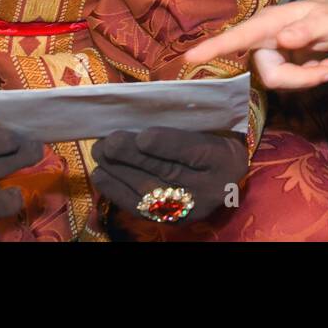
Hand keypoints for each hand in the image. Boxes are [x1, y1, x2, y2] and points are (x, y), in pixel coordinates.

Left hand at [91, 127, 247, 222]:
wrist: (227, 173)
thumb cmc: (215, 138)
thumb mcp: (210, 124)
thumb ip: (184, 118)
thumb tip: (143, 108)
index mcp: (225, 158)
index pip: (195, 151)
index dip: (167, 145)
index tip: (143, 136)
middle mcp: (210, 188)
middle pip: (167, 171)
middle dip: (134, 157)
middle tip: (109, 141)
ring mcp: (190, 207)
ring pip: (149, 190)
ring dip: (119, 171)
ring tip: (99, 152)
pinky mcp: (172, 219)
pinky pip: (140, 207)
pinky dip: (117, 190)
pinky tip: (101, 175)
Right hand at [182, 0, 327, 89]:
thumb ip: (308, 30)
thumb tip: (283, 40)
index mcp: (270, 22)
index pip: (239, 36)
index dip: (215, 47)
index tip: (190, 57)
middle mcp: (263, 38)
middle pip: (270, 73)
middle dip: (300, 79)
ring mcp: (269, 53)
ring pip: (279, 81)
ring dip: (307, 79)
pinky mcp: (276, 65)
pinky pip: (287, 83)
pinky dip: (309, 79)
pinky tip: (324, 67)